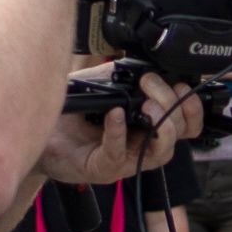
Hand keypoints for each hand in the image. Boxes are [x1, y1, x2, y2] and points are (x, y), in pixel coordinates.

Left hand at [40, 73, 199, 187]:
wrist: (39, 133)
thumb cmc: (72, 115)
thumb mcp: (102, 86)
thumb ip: (123, 76)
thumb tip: (143, 62)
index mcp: (150, 127)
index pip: (188, 123)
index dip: (192, 107)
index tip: (181, 84)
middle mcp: (144, 145)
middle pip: (181, 133)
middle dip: (175, 105)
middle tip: (153, 84)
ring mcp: (126, 160)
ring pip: (162, 151)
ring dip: (160, 124)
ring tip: (146, 104)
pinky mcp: (104, 169)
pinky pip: (118, 153)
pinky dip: (118, 132)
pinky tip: (115, 114)